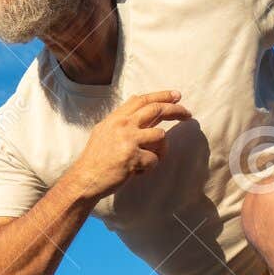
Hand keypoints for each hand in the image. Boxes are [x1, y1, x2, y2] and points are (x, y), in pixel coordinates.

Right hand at [68, 91, 191, 198]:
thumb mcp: (104, 130)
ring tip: (146, 160)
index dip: (162, 96)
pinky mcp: (133, 157)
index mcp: (116, 118)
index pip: (142, 99)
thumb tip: (137, 99)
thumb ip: (121, 117)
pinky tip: (135, 171)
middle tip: (188, 114)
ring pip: (161, 136)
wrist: (85, 178)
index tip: (177, 96)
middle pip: (157, 110)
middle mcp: (123, 125)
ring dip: (160, 150)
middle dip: (176, 111)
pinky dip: (149, 167)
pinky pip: (155, 159)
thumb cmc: (96, 158)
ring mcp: (128, 140)